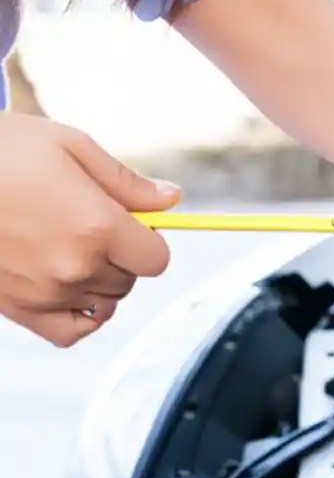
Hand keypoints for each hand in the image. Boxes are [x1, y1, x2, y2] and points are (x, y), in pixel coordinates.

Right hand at [0, 114, 180, 345]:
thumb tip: (173, 199)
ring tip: (69, 248)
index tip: (132, 224)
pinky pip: (70, 332)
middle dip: (121, 255)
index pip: (157, 259)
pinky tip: (70, 289)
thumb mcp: (71, 146)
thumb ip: (127, 182)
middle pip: (129, 280)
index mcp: (97, 226)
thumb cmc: (1, 150)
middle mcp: (74, 267)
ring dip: (98, 281)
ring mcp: (45, 292)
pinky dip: (79, 317)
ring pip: (104, 303)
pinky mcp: (17, 309)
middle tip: (89, 226)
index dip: (149, 240)